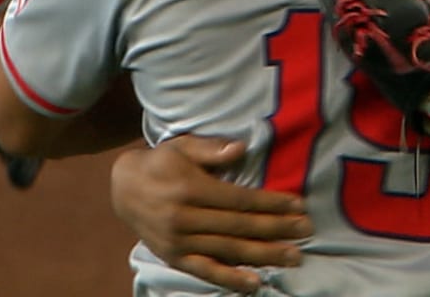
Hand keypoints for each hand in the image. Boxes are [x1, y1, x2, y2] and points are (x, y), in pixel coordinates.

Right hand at [112, 136, 311, 293]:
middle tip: (307, 230)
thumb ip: (210, 149)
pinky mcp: (174, 258)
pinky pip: (206, 271)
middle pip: (240, 227)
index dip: (271, 204)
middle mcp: (185, 218)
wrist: (122, 188)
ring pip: (229, 250)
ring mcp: (179, 242)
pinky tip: (255, 283)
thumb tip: (241, 148)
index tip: (298, 205)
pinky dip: (230, 279)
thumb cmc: (161, 163)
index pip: (240, 200)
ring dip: (264, 254)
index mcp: (190, 189)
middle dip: (277, 229)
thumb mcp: (182, 146)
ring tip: (293, 256)